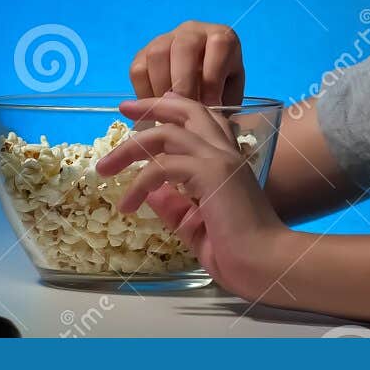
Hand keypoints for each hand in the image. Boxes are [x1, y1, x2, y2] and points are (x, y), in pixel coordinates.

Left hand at [95, 93, 291, 298]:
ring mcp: (219, 160)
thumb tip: (151, 193)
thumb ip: (175, 206)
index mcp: (228, 162)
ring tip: (104, 168)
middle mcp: (226, 153)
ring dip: (130, 148)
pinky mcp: (210, 173)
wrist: (266, 264)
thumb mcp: (196, 226)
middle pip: (188, 110)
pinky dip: (139, 183)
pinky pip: (162, 167)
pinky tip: (128, 204)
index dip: (176, 110)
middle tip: (124, 108)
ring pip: (166, 133)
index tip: (148, 112)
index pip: (204, 120)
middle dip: (152, 105)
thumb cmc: (239, 253)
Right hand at [129, 21, 243, 104]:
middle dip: (184, 83)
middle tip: (185, 110)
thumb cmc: (221, 86)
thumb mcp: (231, 92)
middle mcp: (192, 31)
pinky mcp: (143, 52)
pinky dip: (143, 92)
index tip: (210, 106)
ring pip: (157, 55)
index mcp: (222, 36)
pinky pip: (137, 69)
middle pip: (184, 48)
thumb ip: (223, 100)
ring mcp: (165, 38)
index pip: (218, 46)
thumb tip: (204, 113)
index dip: (213, 78)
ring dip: (162, 87)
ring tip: (169, 109)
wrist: (203, 80)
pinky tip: (155, 107)